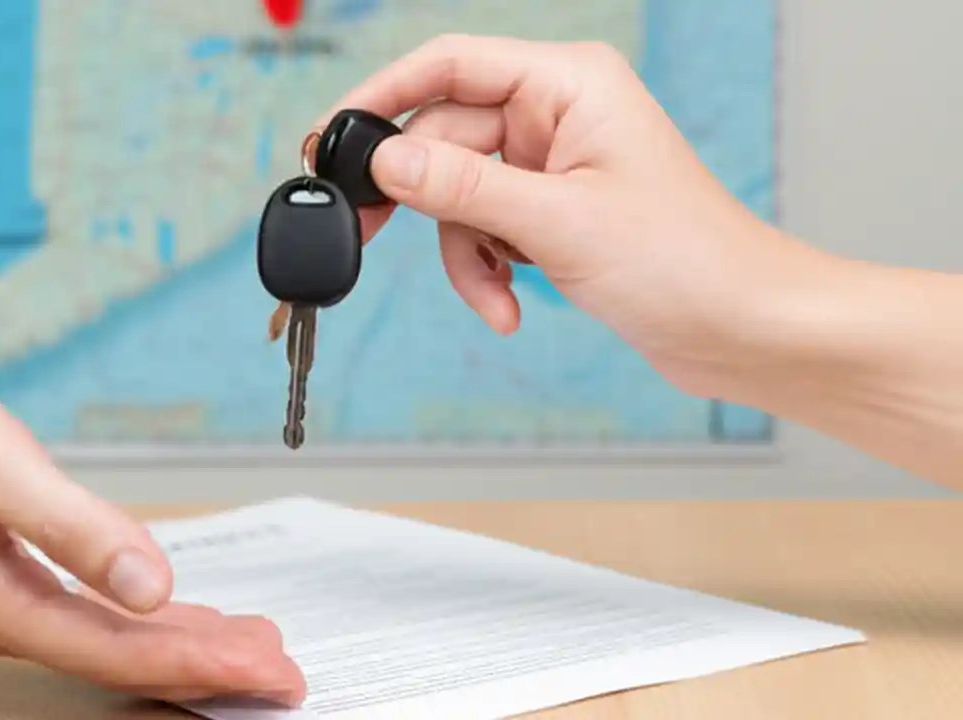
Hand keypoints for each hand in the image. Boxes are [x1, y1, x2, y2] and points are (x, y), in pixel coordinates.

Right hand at [0, 332, 304, 704]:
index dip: (202, 664)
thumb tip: (153, 588)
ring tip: (247, 645)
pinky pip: (82, 614)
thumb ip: (77, 532)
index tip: (267, 671)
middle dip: (204, 663)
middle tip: (281, 668)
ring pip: (104, 639)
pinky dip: (137, 617)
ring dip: (177, 643)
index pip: (120, 652)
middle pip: (118, 658)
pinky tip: (171, 613)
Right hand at [311, 35, 831, 398]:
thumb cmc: (686, 260)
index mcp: (568, 83)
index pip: (449, 63)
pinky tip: (508, 305)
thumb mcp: (556, 223)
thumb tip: (383, 159)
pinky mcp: (554, 211)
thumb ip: (461, 186)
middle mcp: (557, 113)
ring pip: (460, 193)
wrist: (742, 329)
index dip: (382, 95)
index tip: (331, 136)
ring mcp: (554, 164)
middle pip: (445, 137)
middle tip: (360, 229)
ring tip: (493, 294)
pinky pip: (486, 227)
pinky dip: (486, 269)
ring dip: (464, 251)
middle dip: (421, 199)